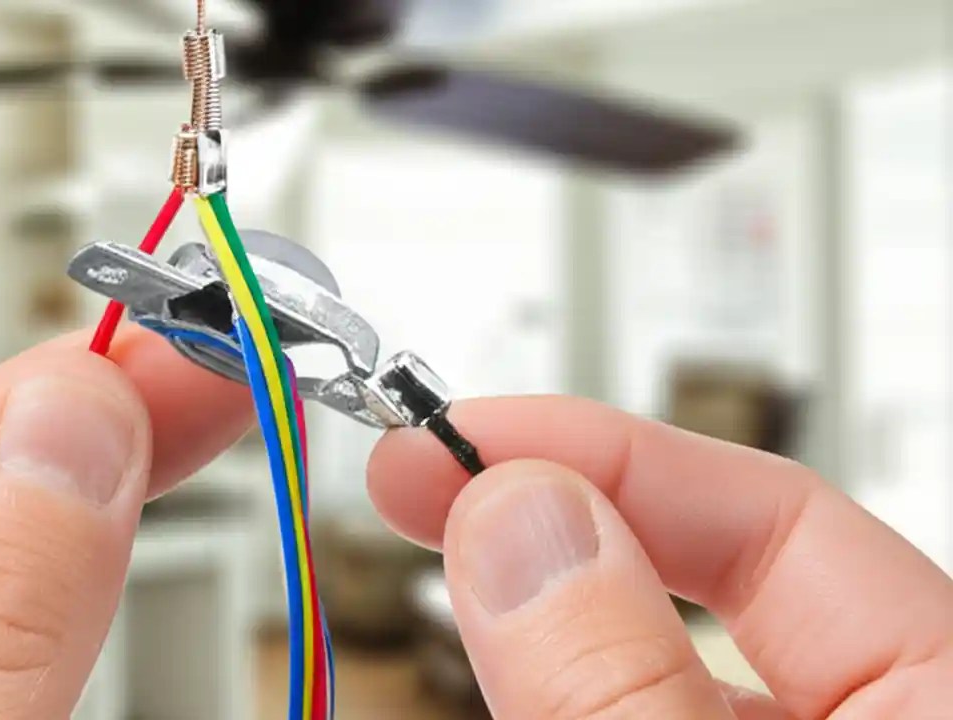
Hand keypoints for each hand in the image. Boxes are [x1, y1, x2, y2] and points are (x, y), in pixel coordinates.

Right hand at [370, 397, 952, 718]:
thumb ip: (619, 682)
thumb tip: (519, 521)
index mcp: (949, 704)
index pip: (780, 519)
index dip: (602, 453)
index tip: (456, 440)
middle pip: (703, 588)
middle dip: (546, 529)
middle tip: (413, 490)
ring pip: (649, 677)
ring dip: (535, 633)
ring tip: (444, 598)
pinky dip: (556, 700)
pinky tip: (504, 683)